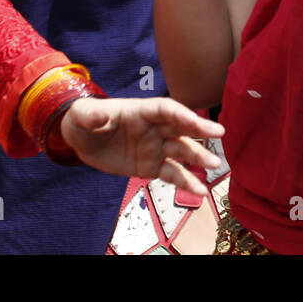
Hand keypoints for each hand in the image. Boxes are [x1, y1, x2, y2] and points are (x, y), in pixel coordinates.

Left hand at [59, 97, 225, 193]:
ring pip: (181, 152)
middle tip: (219, 136)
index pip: (167, 110)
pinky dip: (186, 182)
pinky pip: (172, 174)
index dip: (183, 114)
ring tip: (214, 166)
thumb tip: (99, 116)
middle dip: (200, 131)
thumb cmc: (85, 120)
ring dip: (198, 158)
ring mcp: (156, 147)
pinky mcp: (151, 166)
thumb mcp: (83, 115)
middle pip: (181, 128)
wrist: (82, 141)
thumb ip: (91, 114)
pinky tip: (200, 191)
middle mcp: (155, 128)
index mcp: (142, 111)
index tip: (197, 121)